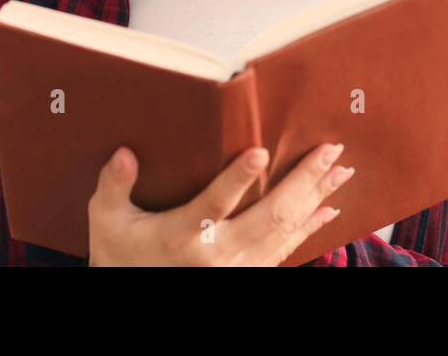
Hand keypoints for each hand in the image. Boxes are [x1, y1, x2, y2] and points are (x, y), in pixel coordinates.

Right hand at [86, 142, 353, 265]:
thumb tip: (124, 153)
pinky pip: (286, 251)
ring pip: (285, 233)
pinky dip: (309, 229)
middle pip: (268, 217)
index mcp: (180, 238)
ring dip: (316, 200)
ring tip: (341, 170)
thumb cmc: (120, 256)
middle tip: (330, 150)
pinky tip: (328, 209)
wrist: (132, 296)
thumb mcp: (106, 223)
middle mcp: (215, 256)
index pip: (212, 205)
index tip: (260, 151)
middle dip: (303, 181)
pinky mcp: (248, 275)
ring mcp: (237, 270)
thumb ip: (113, 188)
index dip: (236, 180)